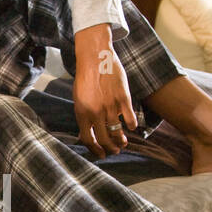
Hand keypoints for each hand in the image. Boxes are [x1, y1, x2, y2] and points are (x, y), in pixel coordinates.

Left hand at [72, 23, 137, 157]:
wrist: (95, 57)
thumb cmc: (86, 78)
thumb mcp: (79, 98)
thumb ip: (83, 115)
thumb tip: (88, 133)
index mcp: (82, 113)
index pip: (88, 139)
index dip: (95, 150)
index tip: (101, 154)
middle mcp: (96, 112)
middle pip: (104, 139)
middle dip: (110, 149)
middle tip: (114, 150)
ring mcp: (110, 106)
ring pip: (118, 132)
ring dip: (121, 140)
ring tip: (123, 142)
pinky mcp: (123, 98)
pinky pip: (130, 119)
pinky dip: (132, 125)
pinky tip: (131, 126)